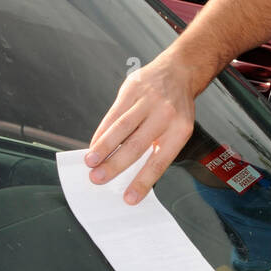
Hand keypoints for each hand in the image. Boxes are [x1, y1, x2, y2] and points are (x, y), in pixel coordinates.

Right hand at [84, 51, 198, 203]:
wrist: (179, 71)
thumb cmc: (176, 108)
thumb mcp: (177, 129)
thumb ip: (157, 148)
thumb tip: (131, 175)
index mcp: (180, 131)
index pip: (159, 161)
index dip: (143, 181)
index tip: (129, 198)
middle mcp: (165, 115)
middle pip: (137, 145)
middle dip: (115, 165)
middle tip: (98, 179)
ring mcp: (148, 101)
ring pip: (122, 127)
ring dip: (103, 147)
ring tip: (90, 162)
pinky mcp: (133, 89)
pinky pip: (114, 113)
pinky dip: (102, 130)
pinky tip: (94, 143)